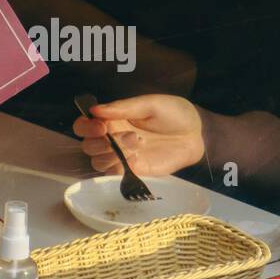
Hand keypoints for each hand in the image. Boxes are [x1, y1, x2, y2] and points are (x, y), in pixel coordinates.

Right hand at [72, 94, 205, 175]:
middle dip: (99, 143)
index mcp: (113, 119)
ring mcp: (122, 156)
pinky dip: (119, 168)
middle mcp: (113, 138)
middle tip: (127, 136)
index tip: (100, 127)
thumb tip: (94, 109)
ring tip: (136, 145)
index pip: (84, 125)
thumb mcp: (150, 104)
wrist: (196, 135)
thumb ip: (122, 107)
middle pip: (87, 146)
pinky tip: (136, 158)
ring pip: (97, 162)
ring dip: (110, 155)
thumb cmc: (174, 113)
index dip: (85, 127)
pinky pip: (113, 175)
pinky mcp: (133, 170)